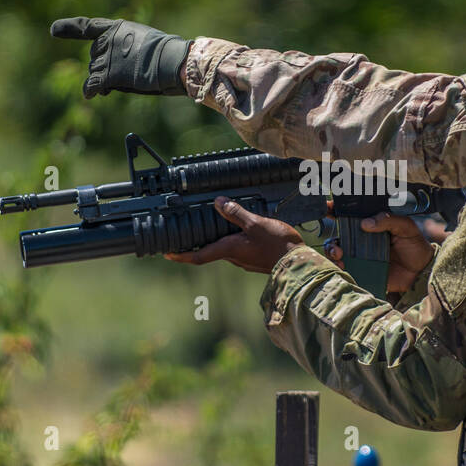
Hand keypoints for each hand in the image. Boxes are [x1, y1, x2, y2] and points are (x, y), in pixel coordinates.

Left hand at [50, 16, 189, 98]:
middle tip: (127, 75)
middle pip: (94, 57)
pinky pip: (92, 84)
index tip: (53, 30)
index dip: (69, 29)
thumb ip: (126, 52)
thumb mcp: (145, 44)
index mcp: (118, 28)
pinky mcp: (107, 74)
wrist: (172, 61)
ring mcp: (105, 57)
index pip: (88, 27)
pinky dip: (90, 90)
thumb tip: (111, 78)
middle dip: (103, 68)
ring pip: (94, 72)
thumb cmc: (168, 56)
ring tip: (129, 81)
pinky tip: (90, 95)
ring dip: (106, 80)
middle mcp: (107, 40)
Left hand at [163, 197, 303, 273]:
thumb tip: (218, 203)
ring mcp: (244, 260)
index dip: (180, 255)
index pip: (198, 256)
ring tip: (211, 225)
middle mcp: (233, 258)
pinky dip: (232, 239)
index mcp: (229, 250)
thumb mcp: (255, 223)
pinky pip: (238, 248)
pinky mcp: (255, 258)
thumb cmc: (277, 245)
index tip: (167, 253)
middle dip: (196, 243)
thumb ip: (236, 213)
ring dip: (216, 239)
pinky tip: (238, 229)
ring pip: (224, 248)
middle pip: (209, 251)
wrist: (298, 262)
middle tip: (185, 234)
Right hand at [323, 208, 434, 293]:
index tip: (327, 207)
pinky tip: (343, 267)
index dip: (335, 210)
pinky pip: (345, 269)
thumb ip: (388, 220)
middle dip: (331, 240)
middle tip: (337, 246)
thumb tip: (365, 223)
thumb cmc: (414, 245)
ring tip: (339, 256)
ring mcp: (360, 257)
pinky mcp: (362, 271)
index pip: (349, 215)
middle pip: (337, 237)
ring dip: (332, 253)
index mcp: (370, 225)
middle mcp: (361, 240)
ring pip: (337, 253)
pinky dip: (339, 268)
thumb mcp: (405, 226)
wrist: (422, 271)